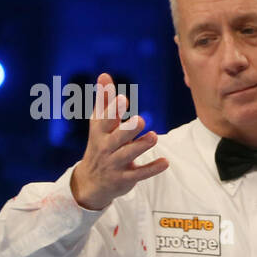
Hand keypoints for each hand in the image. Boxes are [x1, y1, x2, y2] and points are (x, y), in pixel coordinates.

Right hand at [70, 72, 167, 209]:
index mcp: (100, 132)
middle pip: (118, 137)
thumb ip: (105, 100)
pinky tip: (165, 162)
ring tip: (154, 136)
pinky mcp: (125, 178)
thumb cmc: (100, 144)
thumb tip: (104, 74)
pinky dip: (152, 168)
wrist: (91, 182)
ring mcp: (115, 163)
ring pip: (129, 154)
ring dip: (141, 145)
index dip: (113, 109)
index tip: (123, 98)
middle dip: (128, 129)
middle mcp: (106, 147)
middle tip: (140, 120)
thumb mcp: (99, 124)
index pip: (105, 119)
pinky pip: (140, 173)